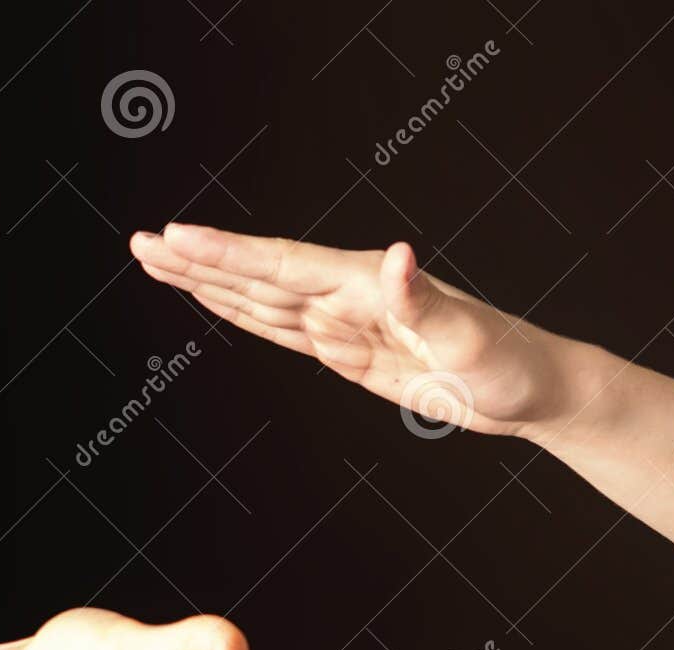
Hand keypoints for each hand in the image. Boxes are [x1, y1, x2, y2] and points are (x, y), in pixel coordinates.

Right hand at [130, 223, 599, 437]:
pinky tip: (219, 301)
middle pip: (257, 276)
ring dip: (210, 283)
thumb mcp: (470, 338)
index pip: (283, 266)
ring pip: (261, 301)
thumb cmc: (508, 363)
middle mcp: (349, 295)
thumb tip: (398, 258)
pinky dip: (246, 315)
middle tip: (143, 243)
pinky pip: (284, 332)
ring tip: (162, 262)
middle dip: (199, 261)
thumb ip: (425, 301)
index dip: (227, 254)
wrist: (530, 387)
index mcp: (368, 284)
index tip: (176, 238)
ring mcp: (345, 322)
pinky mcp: (349, 351)